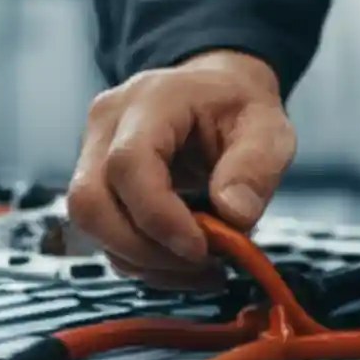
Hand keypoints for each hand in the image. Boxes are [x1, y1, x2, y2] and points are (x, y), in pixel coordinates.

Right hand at [67, 50, 295, 289]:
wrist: (219, 93)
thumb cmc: (241, 108)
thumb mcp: (269, 129)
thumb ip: (256, 168)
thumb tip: (234, 216)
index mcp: (151, 100)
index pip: (129, 163)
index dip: (158, 217)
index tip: (201, 249)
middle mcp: (108, 123)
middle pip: (91, 200)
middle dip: (144, 249)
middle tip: (202, 263)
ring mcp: (93, 151)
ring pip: (90, 224)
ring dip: (144, 261)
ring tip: (201, 267)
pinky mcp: (98, 181)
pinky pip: (104, 233)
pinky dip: (142, 260)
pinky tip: (183, 262)